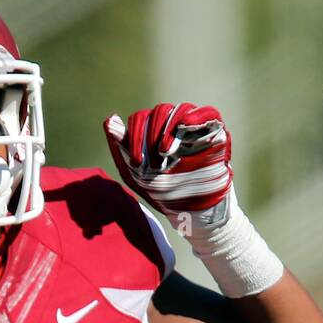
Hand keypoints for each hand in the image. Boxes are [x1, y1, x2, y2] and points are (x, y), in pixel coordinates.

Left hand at [103, 103, 232, 214]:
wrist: (194, 213)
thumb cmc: (163, 194)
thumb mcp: (135, 174)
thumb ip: (120, 147)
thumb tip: (109, 119)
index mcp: (152, 133)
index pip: (141, 118)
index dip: (135, 136)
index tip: (137, 162)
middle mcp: (172, 127)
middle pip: (160, 111)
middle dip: (152, 134)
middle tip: (153, 160)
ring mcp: (193, 128)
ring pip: (180, 110)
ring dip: (170, 127)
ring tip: (166, 151)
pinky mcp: (213, 132)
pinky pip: (208, 113)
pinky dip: (197, 116)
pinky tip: (186, 126)